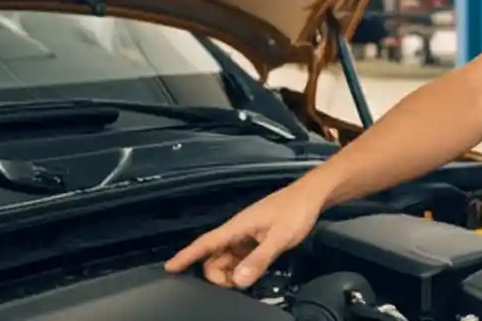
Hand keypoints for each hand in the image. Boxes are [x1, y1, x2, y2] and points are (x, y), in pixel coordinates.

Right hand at [163, 179, 327, 288]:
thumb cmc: (296, 211)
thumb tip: (239, 280)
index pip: (206, 243)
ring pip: (227, 258)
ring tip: (245, 281)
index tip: (169, 267)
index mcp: (237, 226)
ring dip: (230, 272)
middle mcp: (237, 231)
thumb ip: (259, 259)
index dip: (186, 255)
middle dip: (217, 274)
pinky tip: (252, 272)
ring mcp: (246, 235)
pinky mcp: (256, 239)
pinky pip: (240, 257)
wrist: (312, 196)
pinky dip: (241, 267)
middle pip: (214, 257)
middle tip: (236, 285)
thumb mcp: (279, 237)